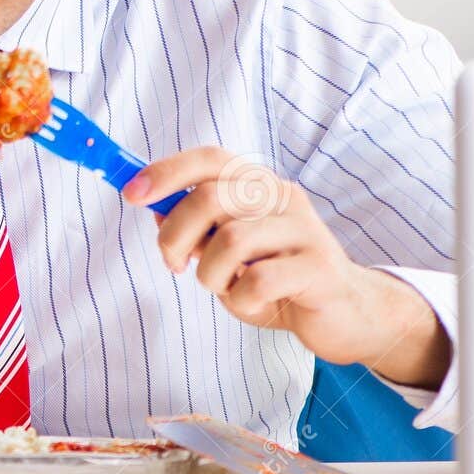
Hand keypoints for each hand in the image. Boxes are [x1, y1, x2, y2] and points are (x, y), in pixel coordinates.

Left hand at [122, 147, 450, 389]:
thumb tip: (151, 204)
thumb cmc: (276, 280)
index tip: (131, 193)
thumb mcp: (226, 253)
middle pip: (211, 197)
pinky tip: (252, 303)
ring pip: (231, 241)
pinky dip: (241, 299)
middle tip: (173, 264)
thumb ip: (195, 228)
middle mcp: (283, 197)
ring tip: (222, 287)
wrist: (343, 315)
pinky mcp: (319, 268)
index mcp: (259, 185)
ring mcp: (305, 230)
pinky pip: (259, 280)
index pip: (210, 159)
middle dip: (176, 235)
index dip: (167, 171)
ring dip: (209, 273)